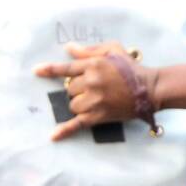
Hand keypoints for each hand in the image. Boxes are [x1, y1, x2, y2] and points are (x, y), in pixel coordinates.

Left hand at [33, 43, 157, 141]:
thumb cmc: (131, 67)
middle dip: (77, 88)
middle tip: (94, 87)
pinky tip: (53, 136)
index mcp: (93, 65)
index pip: (66, 68)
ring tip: (96, 99)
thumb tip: (69, 48)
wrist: (149, 89)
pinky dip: (65, 130)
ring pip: (72, 104)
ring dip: (79, 102)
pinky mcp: (99, 116)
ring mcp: (94, 100)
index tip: (36, 71)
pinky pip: (77, 124)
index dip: (49, 70)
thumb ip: (89, 50)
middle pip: (69, 88)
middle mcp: (91, 82)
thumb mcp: (113, 50)